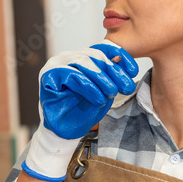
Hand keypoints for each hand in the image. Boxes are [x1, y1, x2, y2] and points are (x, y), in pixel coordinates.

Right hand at [22, 40, 138, 181]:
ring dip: (102, 78)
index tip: (134, 71)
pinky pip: (72, 75)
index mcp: (82, 58)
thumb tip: (119, 58)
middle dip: (114, 71)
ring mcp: (57, 64)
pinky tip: (99, 98)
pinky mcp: (49, 75)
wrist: (63, 133)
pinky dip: (89, 87)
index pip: (102, 49)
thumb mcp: (102, 92)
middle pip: (95, 55)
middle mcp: (69, 57)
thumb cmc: (81, 111)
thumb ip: (109, 76)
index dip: (120, 56)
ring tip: (113, 93)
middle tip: (127, 86)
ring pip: (84, 62)